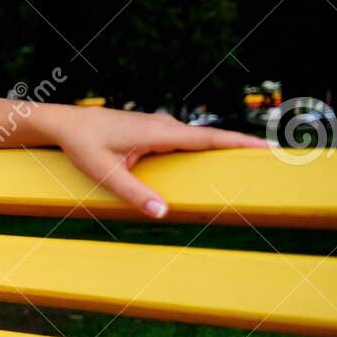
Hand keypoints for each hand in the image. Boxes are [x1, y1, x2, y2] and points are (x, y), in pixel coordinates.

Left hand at [44, 107, 269, 217]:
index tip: (268, 147)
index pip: (209, 138)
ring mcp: (160, 128)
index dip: (239, 142)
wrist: (64, 124)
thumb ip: (132, 193)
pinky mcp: (154, 133)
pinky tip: (212, 165)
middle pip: (210, 140)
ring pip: (198, 142)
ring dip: (222, 150)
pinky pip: (185, 143)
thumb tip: (162, 213)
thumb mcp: (104, 173)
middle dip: (240, 148)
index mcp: (160, 133)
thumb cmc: (82, 146)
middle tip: (271, 161)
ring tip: (251, 165)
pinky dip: (202, 151)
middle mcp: (165, 126)